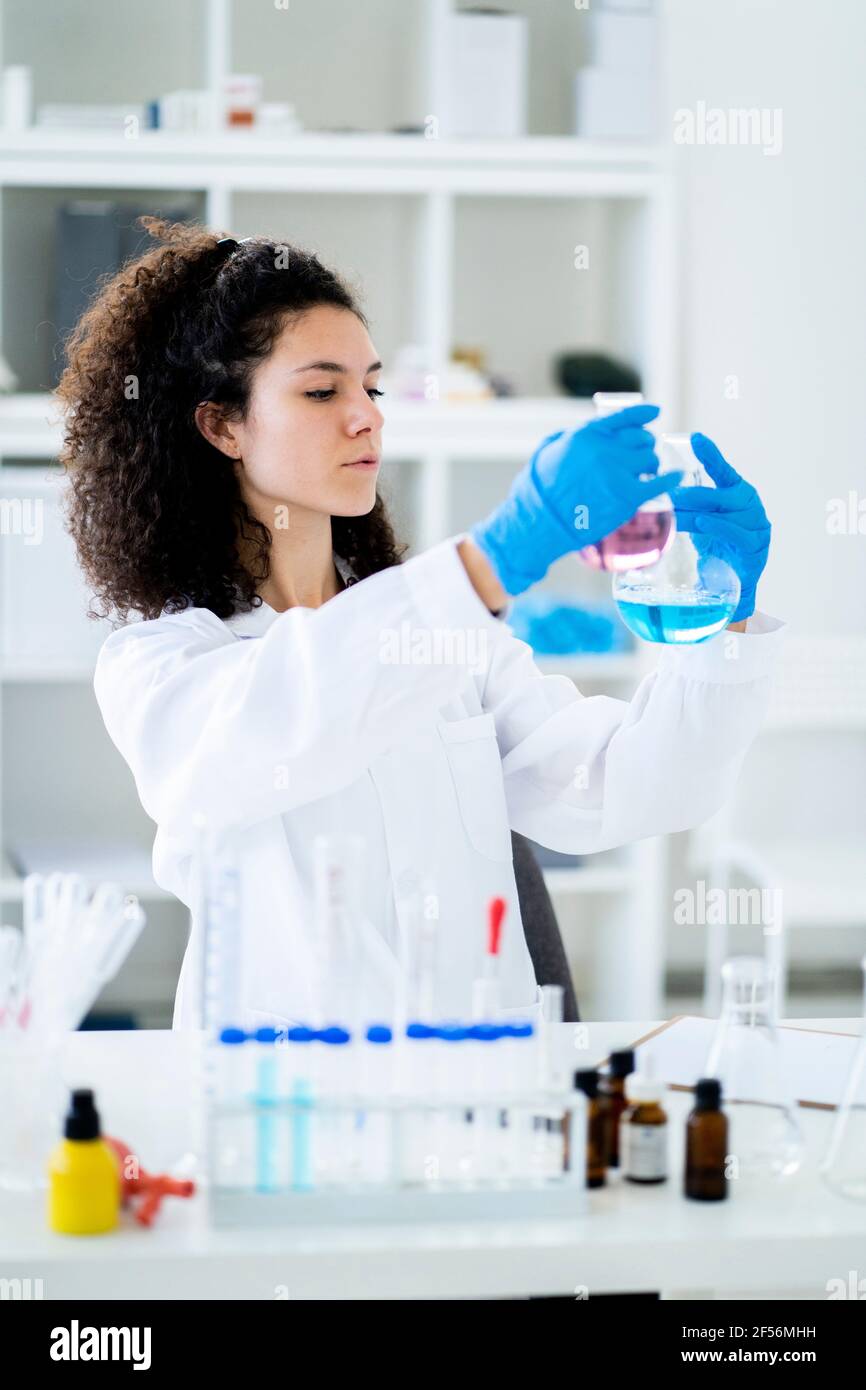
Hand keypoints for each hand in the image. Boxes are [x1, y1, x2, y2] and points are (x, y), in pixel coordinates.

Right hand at [469, 404, 681, 595]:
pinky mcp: (627, 496)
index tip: (655, 413)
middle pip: (640, 439)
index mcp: (587, 435)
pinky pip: (659, 482)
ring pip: (650, 459)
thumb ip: (575, 437)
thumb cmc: (541, 489)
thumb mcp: (552, 450)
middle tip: (643, 456)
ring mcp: (617, 472)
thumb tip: (596, 431)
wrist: (541, 521)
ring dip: (651, 464)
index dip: (642, 414)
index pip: (623, 418)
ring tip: (648, 472)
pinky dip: (670, 478)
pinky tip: (675, 476)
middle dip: (644, 446)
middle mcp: (605, 449)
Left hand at [671, 433, 771, 622]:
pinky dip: (719, 527)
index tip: (695, 438)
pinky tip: (703, 523)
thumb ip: (690, 505)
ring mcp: (755, 524)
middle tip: (663, 497)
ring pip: (721, 514)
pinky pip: (736, 534)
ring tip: (674, 514)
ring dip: (694, 514)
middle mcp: (749, 503)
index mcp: (737, 491)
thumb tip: (658, 492)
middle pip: (714, 495)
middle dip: (687, 496)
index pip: (723, 470)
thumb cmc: (718, 544)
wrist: (733, 582)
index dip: (710, 454)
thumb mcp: (702, 519)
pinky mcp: (756, 546)